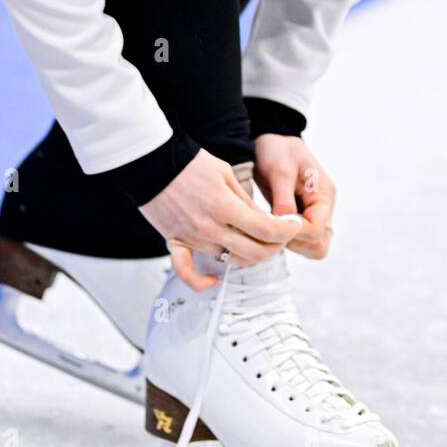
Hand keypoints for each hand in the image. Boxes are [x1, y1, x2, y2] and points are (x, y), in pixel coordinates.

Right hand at [139, 147, 301, 291]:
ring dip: (248, 254)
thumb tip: (264, 221)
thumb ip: (245, 201)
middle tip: (280, 235)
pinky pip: (187, 272)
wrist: (153, 164)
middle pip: (254, 252)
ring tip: (256, 242)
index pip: (266, 230)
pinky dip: (201, 282)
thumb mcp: (226, 174)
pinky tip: (214, 282)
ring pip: (230, 260)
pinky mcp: (176, 242)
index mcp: (225, 207)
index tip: (293, 226)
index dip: (286, 230)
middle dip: (274, 245)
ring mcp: (192, 238)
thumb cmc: (190, 163)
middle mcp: (210, 228)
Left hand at [252, 134, 335, 260]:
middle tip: (271, 229)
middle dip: (294, 243)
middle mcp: (323, 209)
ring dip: (289, 244)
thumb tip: (285, 226)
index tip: (273, 223)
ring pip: (311, 248)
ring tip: (268, 228)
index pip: (317, 230)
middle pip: (318, 245)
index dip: (294, 232)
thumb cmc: (277, 150)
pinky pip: (300, 241)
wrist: (271, 140)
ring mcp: (314, 215)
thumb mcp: (280, 170)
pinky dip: (286, 241)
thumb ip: (284, 200)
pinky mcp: (302, 218)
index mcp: (323, 195)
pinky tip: (269, 228)